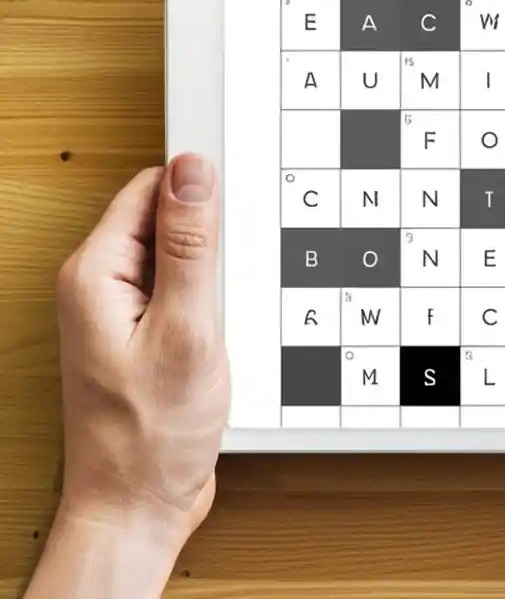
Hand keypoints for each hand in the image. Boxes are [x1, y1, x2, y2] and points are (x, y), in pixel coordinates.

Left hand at [25, 154, 226, 597]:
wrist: (140, 504)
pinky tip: (222, 338)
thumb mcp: (185, 331)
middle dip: (213, 242)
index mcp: (96, 274)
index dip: (200, 193)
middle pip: (168, 222)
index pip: (150, 190)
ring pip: (183, 260)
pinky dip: (213, 308)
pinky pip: (186, 295)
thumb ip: (190, 247)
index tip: (236, 218)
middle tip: (227, 289)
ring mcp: (122, 313)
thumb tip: (192, 173)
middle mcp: (101, 287)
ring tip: (221, 323)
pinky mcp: (146, 336)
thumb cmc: (150, 436)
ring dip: (217, 280)